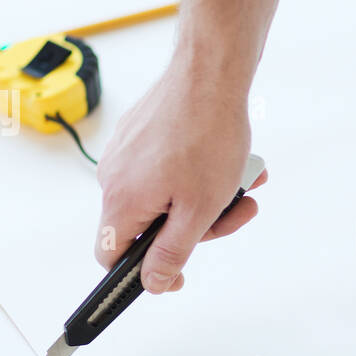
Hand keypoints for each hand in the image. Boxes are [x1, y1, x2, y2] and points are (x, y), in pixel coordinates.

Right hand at [95, 64, 264, 292]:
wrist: (210, 73)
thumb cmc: (207, 136)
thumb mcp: (198, 210)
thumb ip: (172, 253)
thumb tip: (152, 283)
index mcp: (120, 201)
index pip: (111, 256)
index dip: (141, 273)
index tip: (174, 274)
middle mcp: (114, 177)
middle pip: (150, 226)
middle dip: (199, 224)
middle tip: (237, 209)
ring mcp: (126, 152)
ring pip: (166, 195)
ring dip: (208, 196)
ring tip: (245, 180)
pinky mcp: (140, 134)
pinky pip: (167, 168)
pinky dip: (199, 172)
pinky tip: (231, 162)